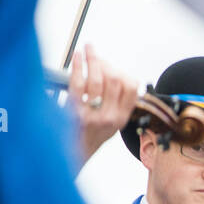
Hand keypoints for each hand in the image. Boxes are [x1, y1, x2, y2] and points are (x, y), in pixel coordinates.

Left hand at [68, 43, 138, 164]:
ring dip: (93, 59)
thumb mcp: (111, 125)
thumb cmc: (88, 137)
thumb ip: (116, 104)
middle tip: (97, 57)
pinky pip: (78, 83)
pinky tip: (77, 56)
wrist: (72, 155)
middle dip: (106, 64)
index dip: (122, 72)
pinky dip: (78, 65)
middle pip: (115, 80)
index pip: (132, 88)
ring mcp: (92, 114)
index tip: (112, 68)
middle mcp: (110, 117)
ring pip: (97, 79)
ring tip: (88, 49)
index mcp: (121, 118)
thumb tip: (112, 75)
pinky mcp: (74, 111)